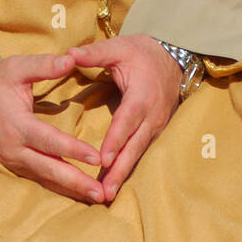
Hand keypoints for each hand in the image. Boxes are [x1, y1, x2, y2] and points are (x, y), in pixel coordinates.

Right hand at [0, 52, 105, 203]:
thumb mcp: (16, 67)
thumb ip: (44, 65)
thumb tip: (71, 58)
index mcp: (16, 125)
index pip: (49, 141)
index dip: (73, 150)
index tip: (97, 158)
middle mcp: (14, 149)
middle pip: (49, 170)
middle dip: (77, 182)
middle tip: (102, 194)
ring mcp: (12, 160)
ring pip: (46, 179)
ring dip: (72, 190)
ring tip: (98, 197)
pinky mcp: (14, 165)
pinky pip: (40, 178)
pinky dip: (60, 187)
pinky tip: (78, 192)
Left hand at [66, 34, 181, 202]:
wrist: (173, 56)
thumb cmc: (142, 52)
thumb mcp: (119, 47)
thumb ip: (94, 53)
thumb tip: (68, 55)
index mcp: (141, 96)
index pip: (127, 121)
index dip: (116, 140)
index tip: (103, 159)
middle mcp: (152, 115)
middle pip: (134, 146)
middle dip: (119, 170)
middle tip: (104, 192)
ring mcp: (156, 125)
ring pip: (139, 153)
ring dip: (124, 174)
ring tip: (107, 194)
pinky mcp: (155, 130)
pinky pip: (141, 150)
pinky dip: (129, 166)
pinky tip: (117, 181)